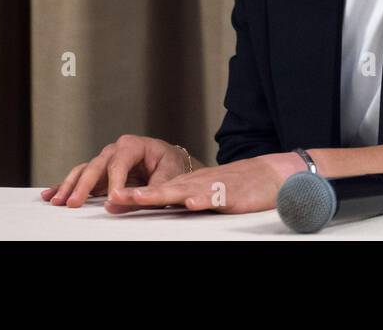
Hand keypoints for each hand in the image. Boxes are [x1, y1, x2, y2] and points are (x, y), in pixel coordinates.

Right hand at [40, 134, 193, 207]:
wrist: (171, 163)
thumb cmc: (170, 165)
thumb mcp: (168, 175)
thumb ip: (147, 189)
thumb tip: (119, 201)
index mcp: (134, 145)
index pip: (120, 162)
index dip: (115, 181)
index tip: (112, 197)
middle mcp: (115, 149)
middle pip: (96, 166)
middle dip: (84, 185)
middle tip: (74, 202)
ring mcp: (105, 160)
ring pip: (83, 171)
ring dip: (69, 186)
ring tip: (57, 200)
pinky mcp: (100, 173)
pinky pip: (80, 177)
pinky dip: (66, 186)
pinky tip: (51, 193)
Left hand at [104, 151, 308, 214]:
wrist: (271, 174)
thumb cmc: (239, 185)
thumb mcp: (207, 192)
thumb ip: (187, 199)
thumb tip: (165, 208)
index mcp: (190, 184)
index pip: (158, 189)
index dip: (135, 195)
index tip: (112, 199)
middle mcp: (197, 184)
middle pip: (163, 189)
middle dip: (138, 194)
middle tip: (115, 197)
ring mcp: (213, 188)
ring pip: (183, 191)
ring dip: (160, 194)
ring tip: (138, 197)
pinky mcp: (232, 195)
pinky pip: (216, 197)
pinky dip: (203, 199)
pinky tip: (192, 202)